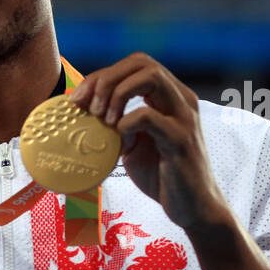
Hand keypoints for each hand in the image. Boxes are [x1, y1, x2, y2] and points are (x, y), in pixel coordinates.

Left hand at [69, 52, 233, 235]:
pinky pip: (148, 116)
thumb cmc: (161, 176)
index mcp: (170, 96)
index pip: (135, 64)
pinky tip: (122, 144)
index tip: (77, 100)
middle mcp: (181, 99)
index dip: (102, 75)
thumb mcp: (134, 144)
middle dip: (106, 79)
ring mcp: (184, 116)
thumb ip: (117, 125)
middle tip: (88, 107)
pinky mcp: (180, 139)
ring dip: (117, 94)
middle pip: (142, 62)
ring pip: (150, 77)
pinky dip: (126, 124)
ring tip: (103, 120)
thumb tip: (83, 114)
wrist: (192, 207)